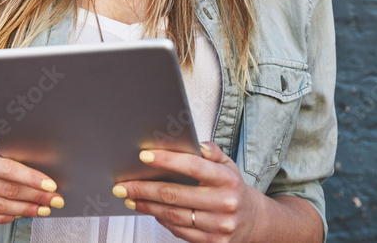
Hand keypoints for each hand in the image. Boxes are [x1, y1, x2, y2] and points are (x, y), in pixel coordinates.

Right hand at [0, 133, 64, 223]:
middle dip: (35, 196)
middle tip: (54, 199)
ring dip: (24, 209)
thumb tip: (33, 165)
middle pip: (5, 190)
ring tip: (41, 209)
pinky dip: (4, 216)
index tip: (50, 185)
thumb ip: (0, 153)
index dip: (31, 179)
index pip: (6, 169)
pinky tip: (18, 213)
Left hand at [111, 141, 264, 241]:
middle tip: (122, 185)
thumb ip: (212, 152)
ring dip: (146, 206)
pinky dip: (161, 220)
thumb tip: (196, 143)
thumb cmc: (232, 187)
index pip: (192, 166)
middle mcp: (224, 203)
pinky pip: (179, 230)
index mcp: (227, 179)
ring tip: (129, 197)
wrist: (254, 221)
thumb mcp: (228, 165)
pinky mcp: (213, 242)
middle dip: (143, 188)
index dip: (166, 160)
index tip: (143, 156)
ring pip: (173, 215)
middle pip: (174, 194)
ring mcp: (219, 225)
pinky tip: (150, 210)